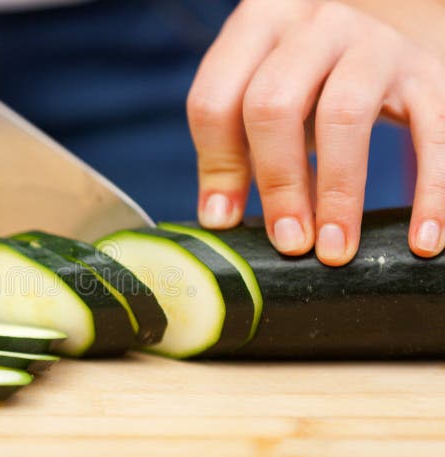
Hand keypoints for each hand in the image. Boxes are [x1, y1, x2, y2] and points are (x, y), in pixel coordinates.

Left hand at [188, 0, 444, 264]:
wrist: (386, 32)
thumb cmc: (308, 79)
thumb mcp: (263, 95)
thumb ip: (236, 146)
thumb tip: (220, 218)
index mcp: (257, 26)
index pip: (215, 100)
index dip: (216, 166)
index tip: (225, 220)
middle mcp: (312, 26)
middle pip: (273, 106)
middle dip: (277, 184)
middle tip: (287, 242)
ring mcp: (372, 42)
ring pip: (344, 116)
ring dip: (337, 194)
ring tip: (333, 249)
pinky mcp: (427, 70)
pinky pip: (432, 132)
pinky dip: (429, 192)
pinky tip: (420, 239)